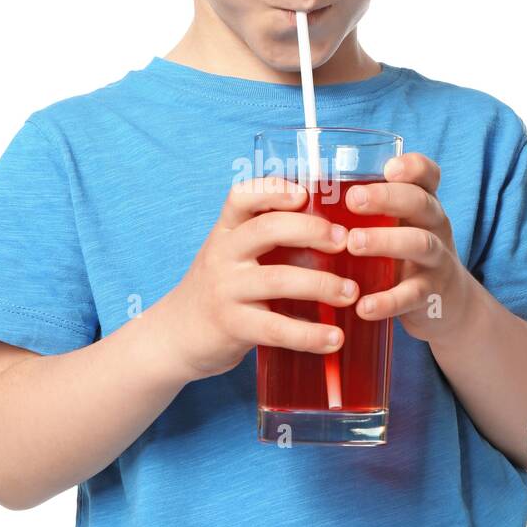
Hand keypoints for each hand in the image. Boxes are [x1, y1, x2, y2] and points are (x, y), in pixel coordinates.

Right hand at [162, 176, 357, 381]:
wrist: (176, 336)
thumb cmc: (220, 291)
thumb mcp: (232, 256)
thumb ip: (267, 242)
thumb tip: (334, 232)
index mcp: (226, 232)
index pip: (242, 196)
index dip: (273, 189)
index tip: (305, 194)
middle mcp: (222, 255)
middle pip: (267, 229)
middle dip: (311, 230)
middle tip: (344, 241)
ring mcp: (225, 290)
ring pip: (278, 279)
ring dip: (321, 284)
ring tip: (350, 292)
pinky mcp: (232, 326)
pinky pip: (276, 328)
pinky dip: (309, 334)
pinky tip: (334, 337)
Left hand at [344, 152, 474, 343]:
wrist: (448, 304)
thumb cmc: (404, 256)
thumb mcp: (395, 227)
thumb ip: (362, 211)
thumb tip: (295, 193)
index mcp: (421, 204)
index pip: (427, 174)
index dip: (412, 167)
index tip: (388, 167)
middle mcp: (434, 226)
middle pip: (420, 202)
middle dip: (387, 197)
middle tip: (353, 199)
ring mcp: (436, 260)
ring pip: (420, 243)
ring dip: (385, 241)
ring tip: (352, 243)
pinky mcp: (431, 295)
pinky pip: (413, 295)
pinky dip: (388, 301)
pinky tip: (363, 306)